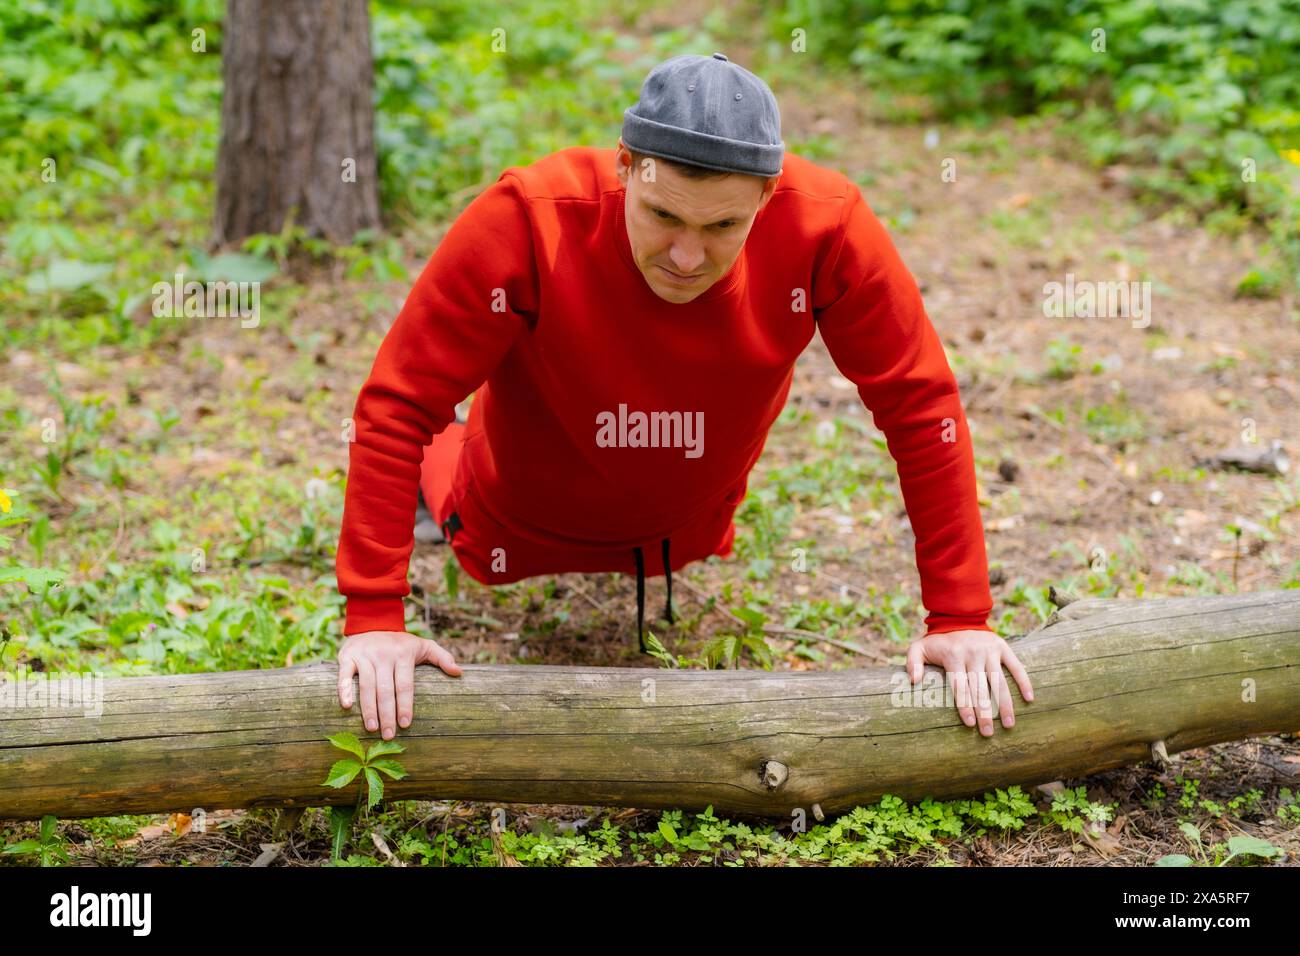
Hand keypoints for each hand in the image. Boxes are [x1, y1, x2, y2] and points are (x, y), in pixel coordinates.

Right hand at [337, 631, 462, 738]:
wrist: (372, 622)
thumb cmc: (400, 643)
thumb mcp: (423, 646)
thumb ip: (442, 657)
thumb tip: (458, 672)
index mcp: (403, 655)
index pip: (405, 685)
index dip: (405, 705)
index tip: (406, 724)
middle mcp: (384, 655)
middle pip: (386, 690)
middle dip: (387, 714)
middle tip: (388, 735)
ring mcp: (365, 656)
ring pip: (367, 686)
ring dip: (369, 709)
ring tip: (372, 728)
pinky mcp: (348, 657)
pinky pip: (344, 675)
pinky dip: (344, 690)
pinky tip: (347, 706)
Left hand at [905, 629, 1033, 736]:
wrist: (959, 618)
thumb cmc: (937, 642)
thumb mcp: (918, 648)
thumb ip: (912, 663)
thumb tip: (914, 681)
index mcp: (953, 656)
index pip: (960, 686)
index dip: (964, 706)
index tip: (970, 724)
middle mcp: (973, 654)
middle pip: (980, 688)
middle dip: (985, 712)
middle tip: (988, 733)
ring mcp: (989, 651)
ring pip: (999, 681)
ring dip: (1005, 704)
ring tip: (1009, 724)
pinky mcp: (1002, 647)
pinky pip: (1016, 666)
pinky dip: (1024, 681)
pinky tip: (1029, 699)